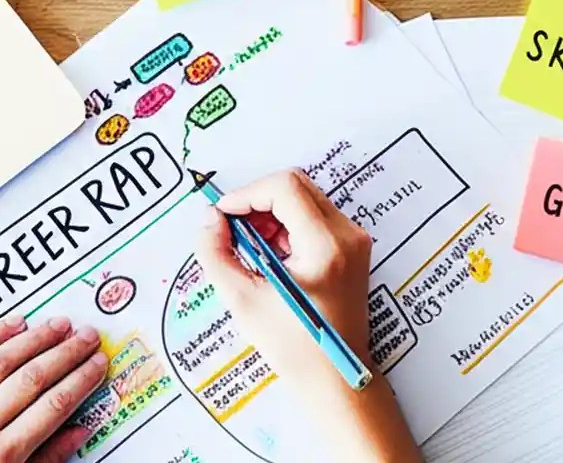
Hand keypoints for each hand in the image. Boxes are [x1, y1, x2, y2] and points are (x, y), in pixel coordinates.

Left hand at [0, 316, 106, 462]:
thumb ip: (44, 461)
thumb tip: (79, 431)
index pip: (53, 406)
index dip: (81, 380)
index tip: (97, 363)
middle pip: (32, 378)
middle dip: (66, 353)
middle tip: (87, 335)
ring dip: (34, 339)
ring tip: (57, 325)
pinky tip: (11, 325)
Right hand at [196, 170, 419, 461]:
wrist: (334, 376)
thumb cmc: (293, 346)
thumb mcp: (242, 299)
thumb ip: (216, 253)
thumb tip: (209, 219)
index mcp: (325, 245)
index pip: (283, 187)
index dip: (246, 194)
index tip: (222, 215)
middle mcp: (347, 234)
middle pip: (295, 186)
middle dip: (256, 202)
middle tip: (233, 231)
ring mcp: (353, 240)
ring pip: (303, 198)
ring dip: (270, 214)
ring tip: (251, 250)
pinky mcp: (351, 248)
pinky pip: (313, 217)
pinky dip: (286, 226)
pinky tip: (271, 257)